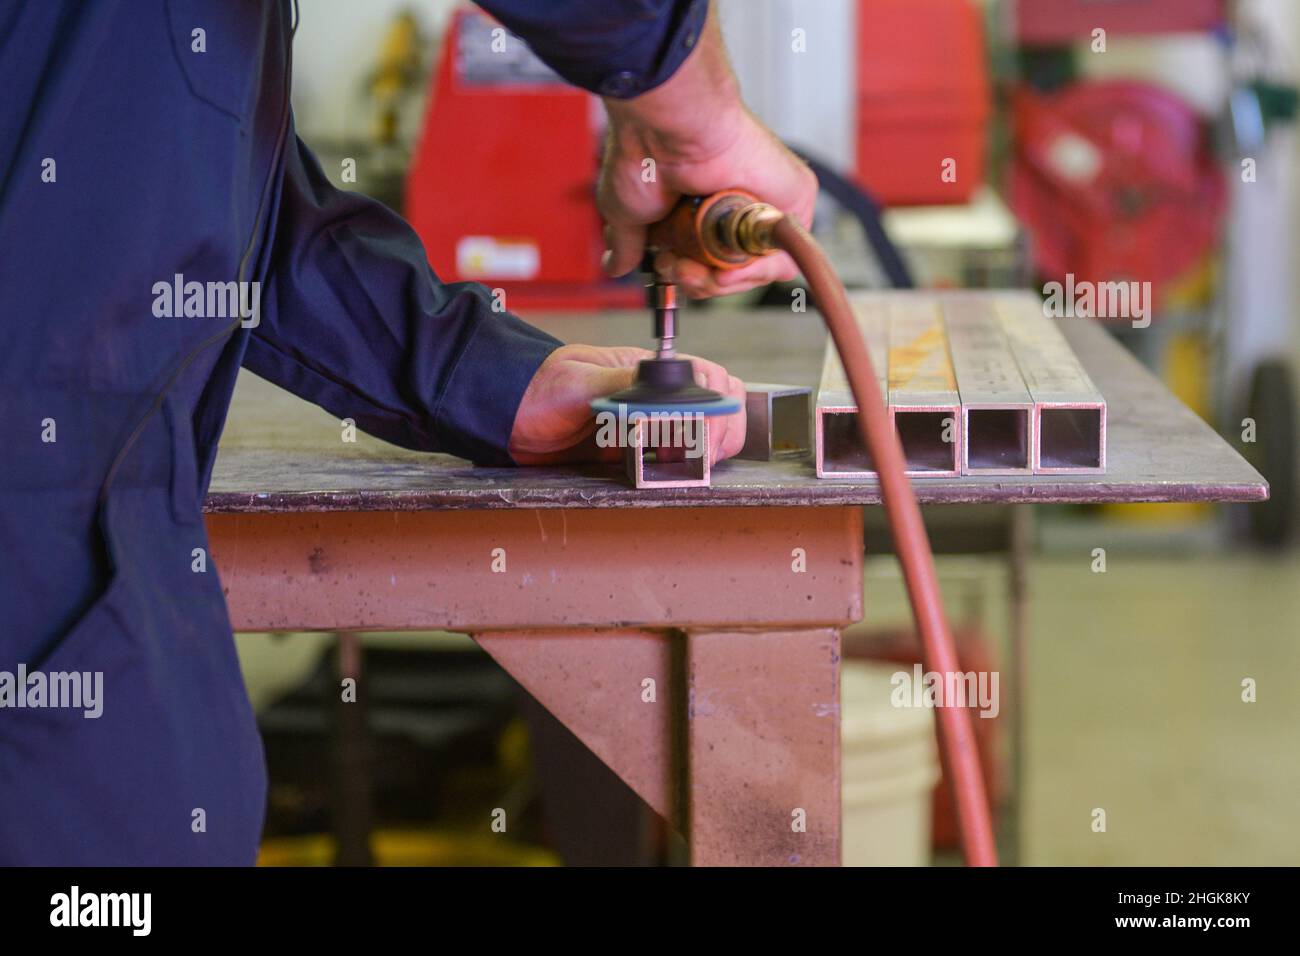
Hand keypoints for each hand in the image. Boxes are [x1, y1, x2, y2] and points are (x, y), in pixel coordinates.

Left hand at [508, 344, 745, 464]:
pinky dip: (684, 471)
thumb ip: (622, 381)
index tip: (705, 428)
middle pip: (719, 409)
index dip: (719, 403)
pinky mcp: (636, 457)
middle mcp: (657, 398)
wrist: (506, 419)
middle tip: (701, 453)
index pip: (710, 378)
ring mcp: (649, 428)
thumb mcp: (580, 379)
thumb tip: (664, 380)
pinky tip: (671, 475)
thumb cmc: (537, 387)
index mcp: (650, 371)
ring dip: (709, 452)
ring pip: (705, 438)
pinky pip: (674, 465)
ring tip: (687, 464)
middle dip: (722, 431)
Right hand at [597, 14, 816, 298]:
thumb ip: (628, 244)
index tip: (670, 271)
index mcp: (701, 207)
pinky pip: (781, 258)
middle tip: (678, 270)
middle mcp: (734, 206)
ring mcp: (765, 204)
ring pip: (756, 271)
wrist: (672, 127)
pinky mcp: (793, 200)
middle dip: (701, 283)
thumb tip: (616, 265)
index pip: (708, 263)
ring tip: (695, 268)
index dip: (690, 277)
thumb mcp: (627, 213)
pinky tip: (726, 267)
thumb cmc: (646, 154)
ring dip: (721, 281)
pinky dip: (753, 271)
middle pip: (732, 272)